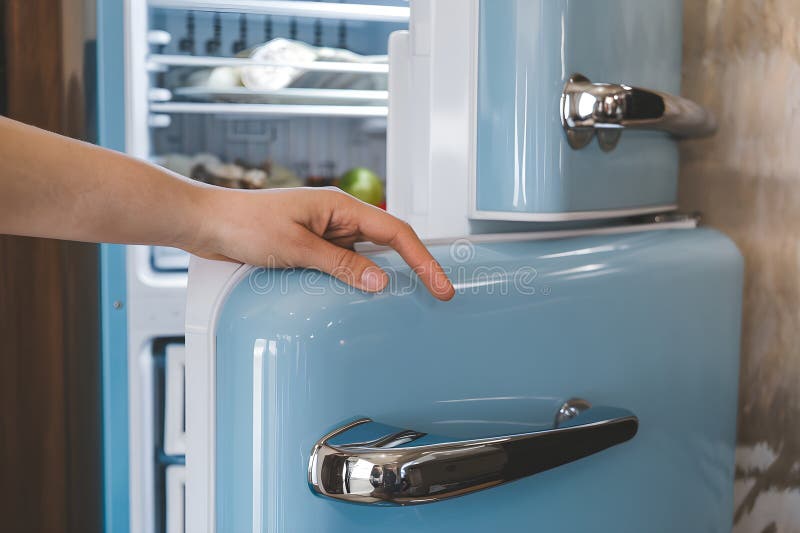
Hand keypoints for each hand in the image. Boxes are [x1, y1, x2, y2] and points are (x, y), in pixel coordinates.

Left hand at [184, 187, 454, 300]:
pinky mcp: (312, 247)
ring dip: (382, 277)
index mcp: (341, 206)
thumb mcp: (297, 248)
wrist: (207, 224)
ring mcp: (326, 232)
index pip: (395, 232)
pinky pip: (345, 264)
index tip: (440, 285)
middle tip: (435, 296)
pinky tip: (359, 298)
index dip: (423, 260)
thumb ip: (342, 265)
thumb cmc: (244, 223)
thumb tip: (380, 282)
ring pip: (367, 257)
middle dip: (413, 268)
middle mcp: (338, 217)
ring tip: (403, 302)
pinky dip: (356, 281)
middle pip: (388, 243)